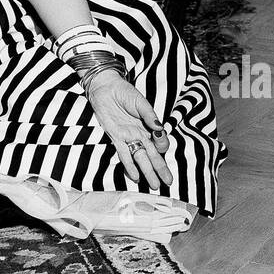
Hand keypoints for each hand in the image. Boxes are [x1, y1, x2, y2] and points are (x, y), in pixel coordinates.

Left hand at [85, 71, 172, 190]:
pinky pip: (123, 154)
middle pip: (152, 154)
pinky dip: (129, 165)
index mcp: (148, 125)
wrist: (105, 88)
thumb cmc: (124, 92)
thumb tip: (159, 128)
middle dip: (160, 168)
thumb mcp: (140, 101)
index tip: (162, 144)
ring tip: (155, 185)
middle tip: (168, 181)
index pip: (159, 141)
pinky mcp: (115, 137)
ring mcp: (128, 137)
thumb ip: (149, 115)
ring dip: (147, 171)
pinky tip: (135, 176)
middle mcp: (139, 134)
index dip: (162, 144)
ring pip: (140, 158)